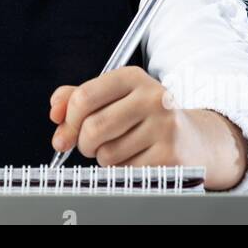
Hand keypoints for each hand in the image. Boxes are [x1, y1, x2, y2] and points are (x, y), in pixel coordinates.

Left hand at [49, 66, 247, 189]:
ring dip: (105, 157)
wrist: (193, 139)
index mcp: (133, 77)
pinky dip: (122, 170)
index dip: (69, 119)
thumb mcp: (114, 97)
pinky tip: (136, 158)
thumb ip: (78, 98)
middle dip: (84, 143)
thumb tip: (55, 111)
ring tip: (121, 147)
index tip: (67, 129)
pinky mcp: (171, 154)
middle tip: (91, 144)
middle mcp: (152, 97)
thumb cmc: (144, 117)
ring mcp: (165, 126)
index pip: (83, 97)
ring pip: (107, 153)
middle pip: (93, 128)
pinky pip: (125, 170)